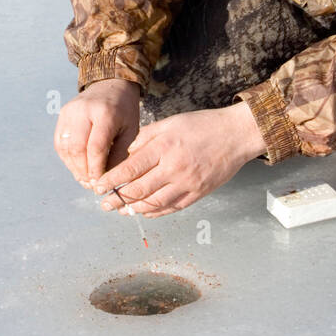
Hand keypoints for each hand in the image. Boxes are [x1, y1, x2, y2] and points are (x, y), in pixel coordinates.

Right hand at [53, 78, 140, 187]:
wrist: (111, 84)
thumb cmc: (125, 110)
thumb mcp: (131, 130)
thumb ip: (121, 154)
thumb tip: (109, 179)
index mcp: (105, 113)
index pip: (96, 148)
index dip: (96, 169)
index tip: (100, 184)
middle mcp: (84, 111)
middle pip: (77, 149)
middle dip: (83, 171)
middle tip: (91, 185)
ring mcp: (70, 112)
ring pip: (66, 147)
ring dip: (73, 167)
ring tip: (84, 179)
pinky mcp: (62, 114)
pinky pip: (60, 142)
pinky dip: (67, 158)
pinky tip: (77, 167)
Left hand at [94, 103, 265, 217]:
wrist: (236, 134)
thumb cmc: (202, 125)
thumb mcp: (170, 123)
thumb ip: (146, 138)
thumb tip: (125, 154)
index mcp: (164, 147)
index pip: (130, 169)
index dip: (112, 180)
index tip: (99, 186)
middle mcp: (174, 168)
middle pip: (139, 190)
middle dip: (118, 199)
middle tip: (105, 203)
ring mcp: (188, 183)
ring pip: (154, 203)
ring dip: (135, 209)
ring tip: (122, 210)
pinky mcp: (199, 193)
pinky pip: (173, 207)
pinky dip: (156, 212)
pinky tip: (145, 212)